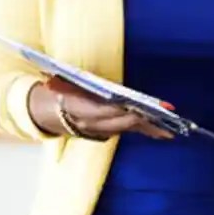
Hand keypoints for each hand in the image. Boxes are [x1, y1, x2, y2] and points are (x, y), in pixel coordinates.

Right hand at [33, 77, 172, 139]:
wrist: (45, 112)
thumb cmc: (57, 90)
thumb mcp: (63, 82)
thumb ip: (81, 82)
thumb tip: (105, 83)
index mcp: (78, 110)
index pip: (103, 111)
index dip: (121, 111)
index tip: (137, 107)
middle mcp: (89, 124)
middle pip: (119, 124)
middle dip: (140, 121)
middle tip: (161, 118)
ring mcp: (96, 131)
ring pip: (125, 130)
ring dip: (146, 130)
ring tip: (168, 130)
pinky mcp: (103, 132)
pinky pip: (124, 131)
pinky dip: (141, 130)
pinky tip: (158, 131)